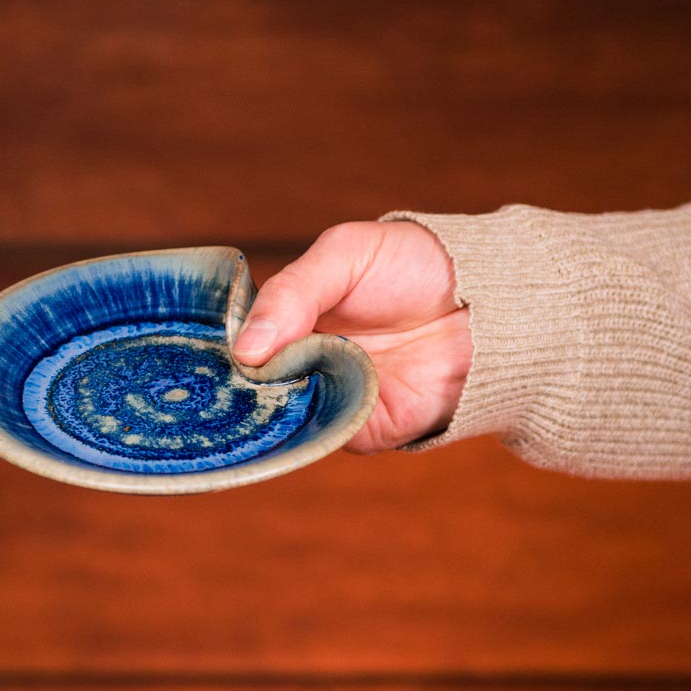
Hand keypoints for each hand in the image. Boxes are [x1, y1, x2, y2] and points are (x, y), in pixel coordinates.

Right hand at [232, 222, 472, 452]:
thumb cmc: (411, 266)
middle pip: (253, 385)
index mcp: (289, 321)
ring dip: (273, 403)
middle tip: (230, 373)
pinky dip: (312, 423)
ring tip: (271, 381)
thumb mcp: (343, 254)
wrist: (486, 300)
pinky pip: (323, 436)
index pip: (239, 342)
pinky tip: (307, 400)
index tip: (204, 349)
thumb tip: (246, 348)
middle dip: (241, 382)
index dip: (222, 348)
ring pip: (282, 414)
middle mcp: (302, 363)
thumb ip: (292, 293)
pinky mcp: (361, 429)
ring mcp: (330, 397)